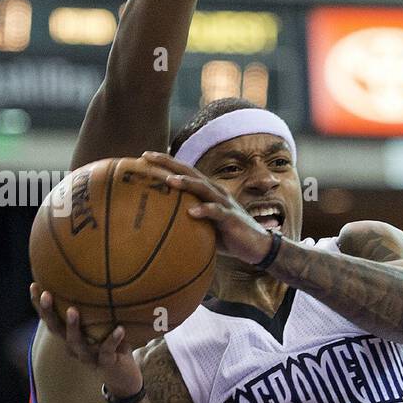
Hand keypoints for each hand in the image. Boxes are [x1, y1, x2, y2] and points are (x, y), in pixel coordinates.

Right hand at [30, 285, 143, 399]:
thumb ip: (100, 311)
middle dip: (49, 312)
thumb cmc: (113, 348)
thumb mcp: (105, 327)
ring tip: (73, 310)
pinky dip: (113, 339)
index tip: (34, 285)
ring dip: (73, 326)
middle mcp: (75, 347)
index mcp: (71, 337)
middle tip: (46, 294)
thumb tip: (102, 279)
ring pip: (76, 343)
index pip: (51, 320)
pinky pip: (106, 350)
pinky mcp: (105, 364)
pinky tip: (120, 328)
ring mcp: (89, 357)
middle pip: (56, 330)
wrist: (125, 379)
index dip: (40, 305)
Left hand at [140, 153, 273, 266]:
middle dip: (169, 163)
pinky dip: (205, 210)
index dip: (166, 163)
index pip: (185, 172)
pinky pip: (217, 212)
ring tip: (169, 181)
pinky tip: (192, 212)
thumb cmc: (228, 236)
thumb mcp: (205, 225)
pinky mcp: (231, 218)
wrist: (258, 246)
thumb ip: (188, 220)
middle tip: (148, 156)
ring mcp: (224, 203)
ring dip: (186, 183)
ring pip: (203, 188)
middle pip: (191, 172)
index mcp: (208, 191)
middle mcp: (216, 192)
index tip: (144, 157)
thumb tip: (161, 225)